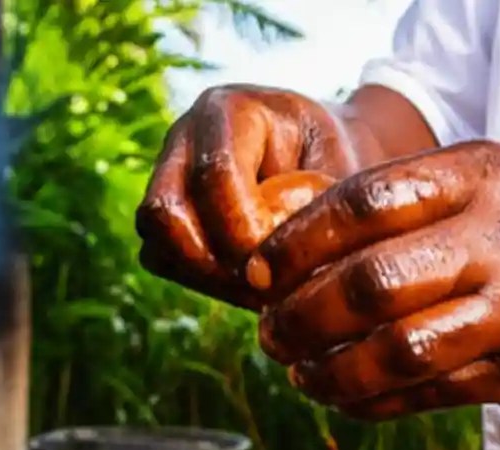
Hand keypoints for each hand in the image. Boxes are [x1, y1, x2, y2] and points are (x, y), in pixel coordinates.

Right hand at [135, 85, 357, 308]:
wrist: (320, 156)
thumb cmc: (338, 163)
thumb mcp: (343, 172)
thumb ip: (319, 210)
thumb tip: (287, 262)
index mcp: (230, 109)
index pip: (216, 173)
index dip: (244, 228)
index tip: (282, 264)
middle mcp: (184, 136)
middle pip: (165, 212)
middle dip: (216, 260)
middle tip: (267, 286)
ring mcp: (165, 174)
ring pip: (156, 242)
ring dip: (206, 277)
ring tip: (259, 290)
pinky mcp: (162, 214)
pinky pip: (160, 259)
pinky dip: (200, 280)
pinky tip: (246, 285)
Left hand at [250, 140, 499, 418]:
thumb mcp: (485, 177)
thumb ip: (403, 198)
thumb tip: (289, 238)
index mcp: (485, 180)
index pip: (367, 204)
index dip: (297, 241)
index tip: (256, 269)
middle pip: (374, 285)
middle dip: (301, 314)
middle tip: (268, 331)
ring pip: (398, 354)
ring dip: (329, 370)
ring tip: (296, 370)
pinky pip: (428, 398)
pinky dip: (370, 402)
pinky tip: (339, 396)